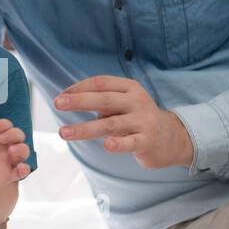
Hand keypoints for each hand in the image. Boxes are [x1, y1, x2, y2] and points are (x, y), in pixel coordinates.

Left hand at [0, 118, 30, 197]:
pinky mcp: (11, 174)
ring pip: (24, 150)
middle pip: (18, 135)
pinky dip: (24, 169)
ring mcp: (9, 160)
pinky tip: (20, 168)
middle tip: (2, 139)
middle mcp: (4, 147)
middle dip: (14, 133)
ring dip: (21, 148)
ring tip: (11, 151)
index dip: (3, 125)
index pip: (5, 125)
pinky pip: (23, 171)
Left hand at [54, 75, 192, 168]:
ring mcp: (143, 121)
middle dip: (79, 101)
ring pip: (110, 124)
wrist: (171, 138)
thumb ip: (101, 100)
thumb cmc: (137, 119)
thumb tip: (68, 99)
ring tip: (64, 133)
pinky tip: (106, 145)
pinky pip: (130, 142)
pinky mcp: (147, 141)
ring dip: (85, 128)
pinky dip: (118, 143)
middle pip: (104, 99)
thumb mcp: (122, 103)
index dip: (79, 88)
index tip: (61, 96)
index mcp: (129, 88)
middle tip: (57, 104)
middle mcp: (137, 101)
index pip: (101, 83)